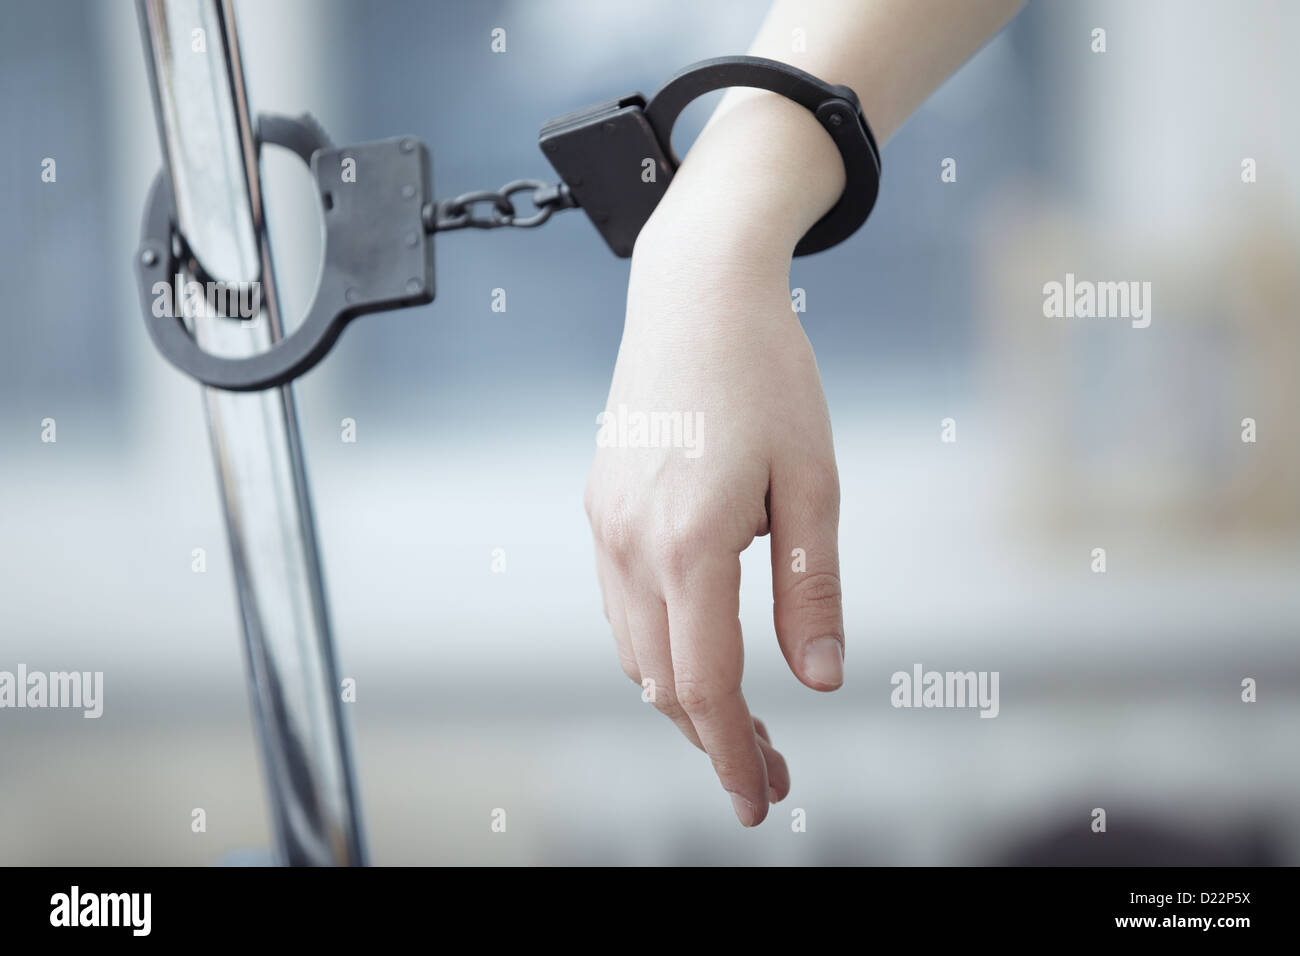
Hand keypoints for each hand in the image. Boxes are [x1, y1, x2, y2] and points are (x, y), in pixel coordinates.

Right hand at [584, 96, 845, 824]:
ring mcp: (604, 526)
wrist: (694, 295)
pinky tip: (699, 648)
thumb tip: (820, 682)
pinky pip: (621, 606)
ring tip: (741, 721)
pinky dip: (658, 648)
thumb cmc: (767, 378)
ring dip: (683, 697)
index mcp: (689, 543)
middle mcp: (630, 543)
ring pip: (634, 650)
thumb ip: (812, 591)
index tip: (759, 798)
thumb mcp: (814, 485)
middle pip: (662, 681)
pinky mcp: (598, 508)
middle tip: (771, 772)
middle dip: (714, 737)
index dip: (732, 752)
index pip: (705, 685)